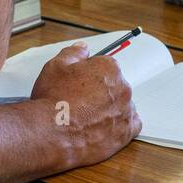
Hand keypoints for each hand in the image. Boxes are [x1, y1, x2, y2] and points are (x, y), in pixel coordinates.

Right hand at [31, 41, 140, 169]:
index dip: (91, 75)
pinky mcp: (124, 134)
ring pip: (122, 106)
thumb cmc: (53, 101)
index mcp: (109, 68)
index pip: (106, 66)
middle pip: (115, 86)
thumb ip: (73, 53)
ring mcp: (125, 112)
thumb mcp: (56, 66)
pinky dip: (120, 126)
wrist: (51, 133)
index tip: (81, 83)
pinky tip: (105, 127)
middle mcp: (122, 88)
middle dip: (101, 92)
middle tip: (81, 101)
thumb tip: (82, 48)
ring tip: (88, 117)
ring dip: (110, 109)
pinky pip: (131, 126)